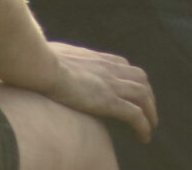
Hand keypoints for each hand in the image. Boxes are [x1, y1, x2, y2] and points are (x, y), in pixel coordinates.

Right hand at [38, 41, 157, 141]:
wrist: (43, 65)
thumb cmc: (41, 60)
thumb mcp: (57, 55)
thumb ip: (62, 61)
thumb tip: (51, 63)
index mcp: (97, 58)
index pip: (124, 65)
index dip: (131, 79)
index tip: (131, 91)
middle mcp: (109, 68)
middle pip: (140, 79)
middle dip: (147, 94)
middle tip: (148, 110)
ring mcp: (111, 84)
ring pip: (143, 96)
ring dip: (150, 111)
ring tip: (150, 126)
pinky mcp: (108, 102)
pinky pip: (134, 114)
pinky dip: (143, 125)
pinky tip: (144, 136)